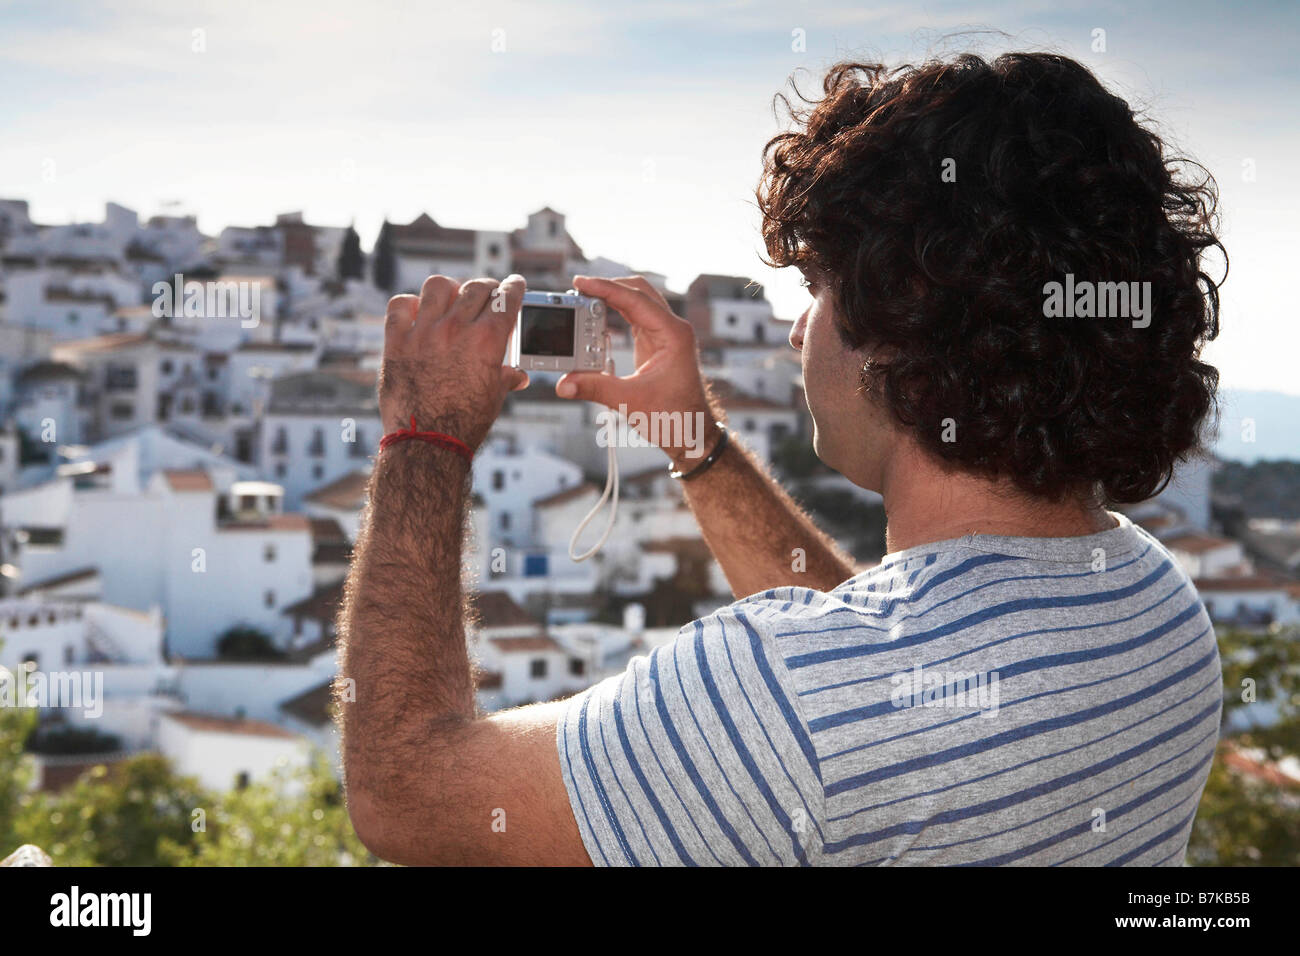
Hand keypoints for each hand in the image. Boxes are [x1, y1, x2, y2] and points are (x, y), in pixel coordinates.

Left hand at [379, 274, 528, 451]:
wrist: (427, 442)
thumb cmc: (463, 423)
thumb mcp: (494, 397)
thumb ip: (506, 377)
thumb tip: (516, 375)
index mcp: (487, 341)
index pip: (506, 298)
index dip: (514, 287)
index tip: (514, 285)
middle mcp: (456, 329)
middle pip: (476, 288)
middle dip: (487, 288)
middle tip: (487, 296)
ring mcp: (424, 332)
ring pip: (438, 286)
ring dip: (449, 290)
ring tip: (451, 300)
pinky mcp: (397, 341)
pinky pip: (400, 304)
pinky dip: (409, 304)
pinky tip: (417, 313)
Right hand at [556, 275, 713, 468]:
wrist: (693, 433)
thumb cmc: (676, 417)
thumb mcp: (631, 402)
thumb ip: (595, 388)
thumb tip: (565, 383)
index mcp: (673, 335)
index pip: (636, 299)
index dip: (606, 288)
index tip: (581, 283)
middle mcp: (672, 329)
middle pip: (637, 292)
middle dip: (608, 288)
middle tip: (579, 290)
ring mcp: (665, 335)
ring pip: (636, 303)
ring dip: (610, 299)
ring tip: (582, 302)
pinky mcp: (656, 344)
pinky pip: (633, 318)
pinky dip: (614, 315)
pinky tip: (595, 319)